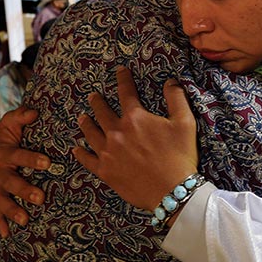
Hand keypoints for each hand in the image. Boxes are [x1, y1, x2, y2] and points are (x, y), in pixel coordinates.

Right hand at [0, 107, 49, 235]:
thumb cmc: (7, 135)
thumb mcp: (10, 122)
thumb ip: (21, 116)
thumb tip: (34, 112)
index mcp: (3, 153)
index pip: (18, 156)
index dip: (31, 159)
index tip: (47, 162)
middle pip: (10, 183)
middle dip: (24, 190)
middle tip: (40, 197)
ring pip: (1, 201)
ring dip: (12, 211)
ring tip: (25, 220)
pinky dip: (0, 224)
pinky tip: (7, 235)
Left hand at [73, 67, 197, 211]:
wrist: (172, 191)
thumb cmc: (180, 156)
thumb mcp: (185, 122)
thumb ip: (176, 98)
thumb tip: (171, 81)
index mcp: (135, 118)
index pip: (126, 93)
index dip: (123, 79)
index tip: (120, 71)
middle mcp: (116, 132)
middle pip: (102, 112)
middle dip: (97, 102)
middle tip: (93, 96)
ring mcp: (108, 152)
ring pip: (91, 133)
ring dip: (86, 123)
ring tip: (82, 117)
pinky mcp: (105, 171)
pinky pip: (87, 160)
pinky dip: (80, 153)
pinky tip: (76, 149)